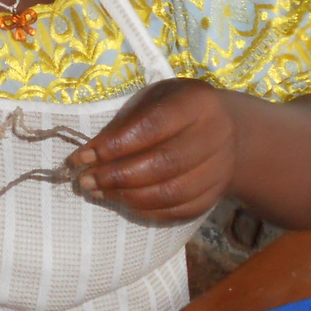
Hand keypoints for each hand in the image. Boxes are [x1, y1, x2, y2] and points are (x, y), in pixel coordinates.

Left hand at [67, 79, 237, 220]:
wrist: (227, 129)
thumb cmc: (177, 109)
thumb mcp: (153, 99)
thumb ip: (126, 123)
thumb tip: (90, 156)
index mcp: (196, 102)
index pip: (152, 127)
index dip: (114, 145)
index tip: (82, 157)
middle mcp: (215, 135)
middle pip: (164, 164)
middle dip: (117, 176)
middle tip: (86, 181)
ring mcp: (220, 168)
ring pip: (171, 193)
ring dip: (128, 197)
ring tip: (98, 192)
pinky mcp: (216, 194)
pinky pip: (179, 210)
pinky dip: (146, 211)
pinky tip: (123, 203)